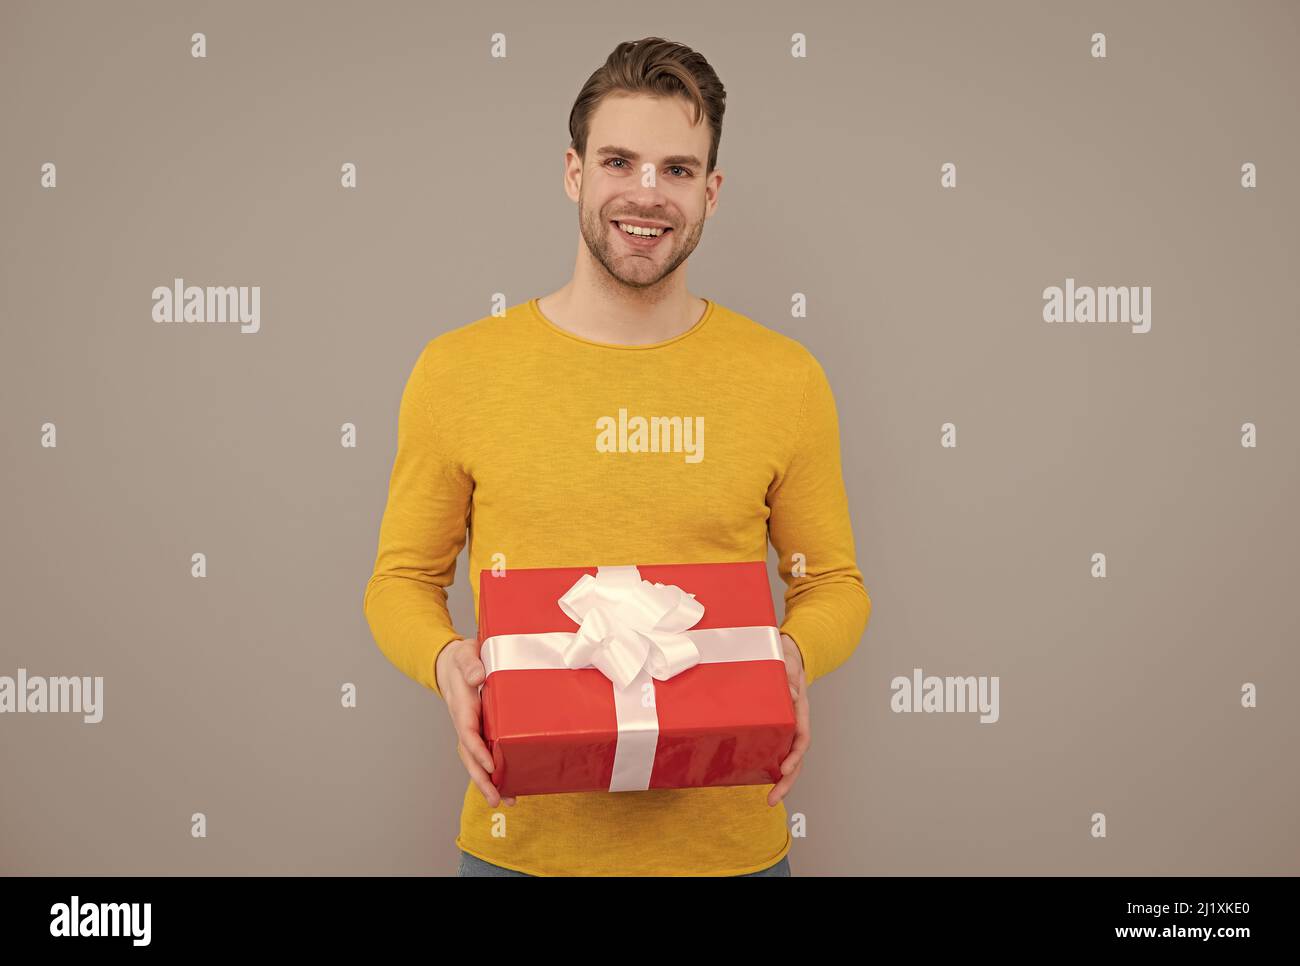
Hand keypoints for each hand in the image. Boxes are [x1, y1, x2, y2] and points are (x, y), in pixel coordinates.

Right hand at [435, 639, 515, 807]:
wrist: (451, 662)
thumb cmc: (461, 658)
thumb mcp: (464, 654)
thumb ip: (469, 663)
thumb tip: (477, 676)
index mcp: (462, 706)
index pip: (468, 732)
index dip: (478, 751)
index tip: (491, 765)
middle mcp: (465, 723)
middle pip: (470, 757)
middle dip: (482, 779)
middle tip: (496, 799)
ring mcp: (472, 730)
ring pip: (477, 761)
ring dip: (489, 782)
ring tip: (508, 801)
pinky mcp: (481, 731)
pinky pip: (486, 754)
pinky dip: (496, 772)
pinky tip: (511, 785)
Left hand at [768, 633, 808, 806]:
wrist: (787, 655)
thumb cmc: (787, 659)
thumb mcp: (788, 662)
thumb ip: (790, 676)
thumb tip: (794, 694)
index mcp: (800, 709)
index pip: (802, 737)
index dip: (795, 755)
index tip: (785, 768)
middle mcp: (795, 723)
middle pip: (796, 757)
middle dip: (788, 780)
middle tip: (774, 798)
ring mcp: (787, 727)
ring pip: (787, 758)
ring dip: (781, 780)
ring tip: (771, 799)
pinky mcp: (775, 728)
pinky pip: (775, 749)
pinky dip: (770, 766)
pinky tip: (758, 778)